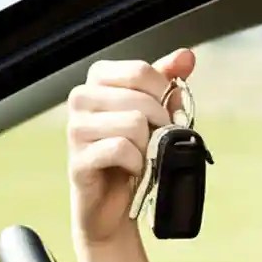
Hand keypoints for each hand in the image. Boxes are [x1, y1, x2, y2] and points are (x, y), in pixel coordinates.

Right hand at [66, 48, 195, 244]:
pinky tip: (132, 170)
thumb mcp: (158, 114)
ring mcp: (75, 130)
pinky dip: (137, 163)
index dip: (163, 94)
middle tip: (154, 143)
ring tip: (141, 156)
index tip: (164, 114)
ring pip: (133, 124)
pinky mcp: (77, 161)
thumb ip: (169, 82)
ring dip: (148, 147)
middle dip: (160, 125)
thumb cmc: (138, 153)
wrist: (118, 205)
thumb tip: (187, 55)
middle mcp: (81, 99)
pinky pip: (121, 150)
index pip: (141, 70)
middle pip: (140, 100)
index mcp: (99, 80)